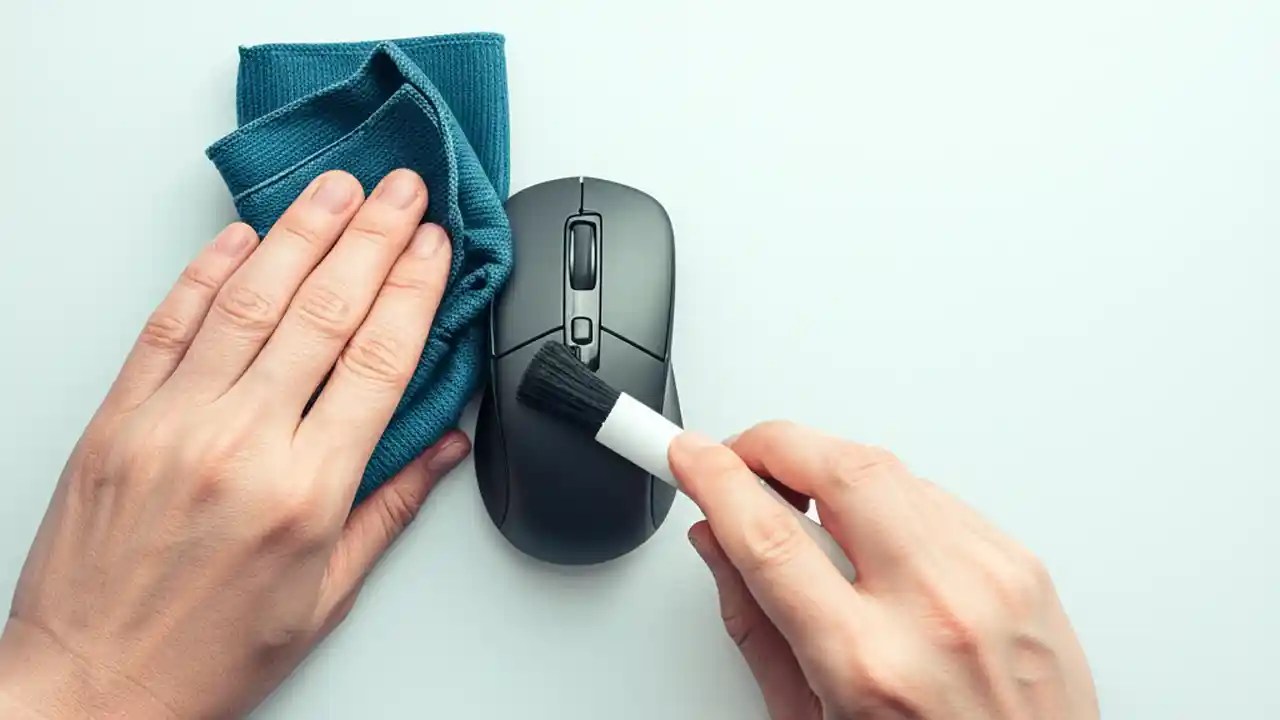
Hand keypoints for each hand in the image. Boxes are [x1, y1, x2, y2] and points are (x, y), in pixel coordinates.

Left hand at [0, 170, 466, 718]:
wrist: (92, 689)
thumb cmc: (209, 653)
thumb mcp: (327, 594)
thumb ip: (391, 507)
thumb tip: (446, 445)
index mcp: (307, 491)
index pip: (380, 360)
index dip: (414, 290)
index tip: (435, 246)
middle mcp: (241, 444)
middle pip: (325, 313)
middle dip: (373, 238)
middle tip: (402, 189)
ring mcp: (173, 423)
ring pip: (249, 302)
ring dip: (300, 235)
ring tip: (337, 190)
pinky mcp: (117, 418)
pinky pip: (168, 325)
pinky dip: (207, 273)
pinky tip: (241, 237)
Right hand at [670, 422, 1097, 719]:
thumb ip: (757, 627)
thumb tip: (719, 543)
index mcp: (868, 663)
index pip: (770, 536)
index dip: (715, 480)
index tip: (690, 457)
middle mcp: (935, 610)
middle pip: (839, 468)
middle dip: (774, 443)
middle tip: (743, 458)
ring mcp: (989, 579)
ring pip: (888, 470)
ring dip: (830, 468)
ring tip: (807, 507)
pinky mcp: (1022, 564)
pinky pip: (935, 496)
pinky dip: (888, 498)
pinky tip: (871, 533)